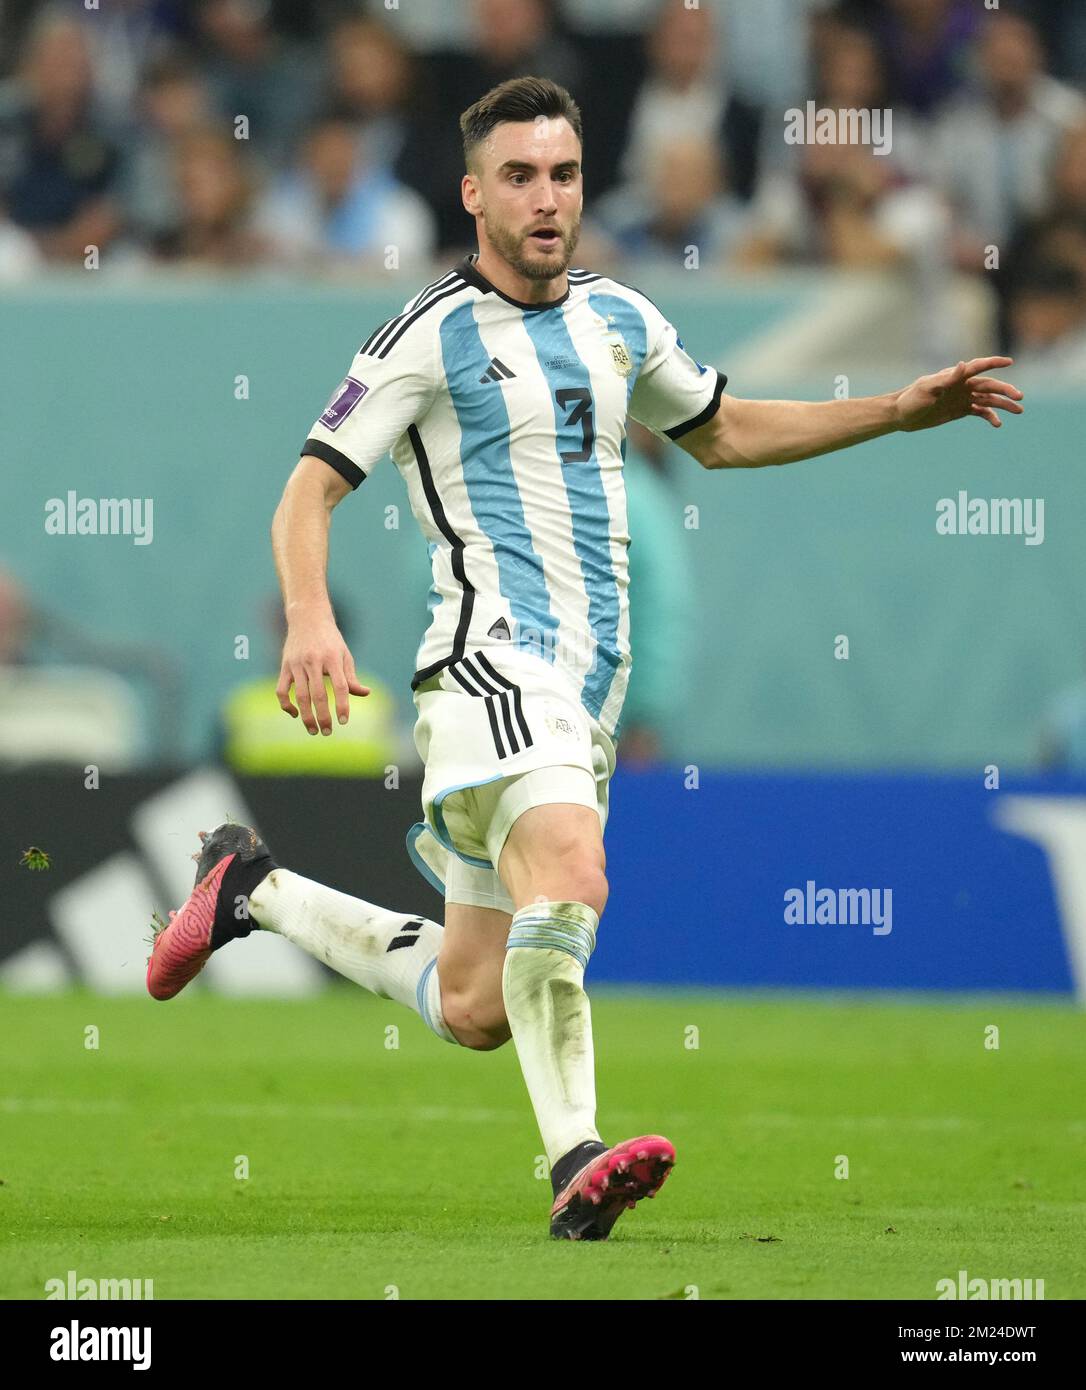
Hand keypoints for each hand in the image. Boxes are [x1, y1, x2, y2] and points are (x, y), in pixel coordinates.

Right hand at [276, 611, 369, 734]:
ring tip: (313, 730)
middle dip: (323, 716)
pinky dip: (286, 705)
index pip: (340, 686)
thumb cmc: (330, 639)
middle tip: (327, 732)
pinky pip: (281, 690)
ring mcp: (297, 664)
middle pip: (318, 694)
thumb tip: (366, 693)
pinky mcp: (284, 666)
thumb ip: (351, 677)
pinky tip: (295, 714)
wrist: (307, 617)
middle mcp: (314, 661)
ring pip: (299, 695)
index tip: (344, 721)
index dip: (342, 705)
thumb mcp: (344, 654)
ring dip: (305, 716)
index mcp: (332, 659)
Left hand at [895, 357, 1024, 431]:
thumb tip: (963, 364)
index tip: (1009, 362)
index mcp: (955, 377)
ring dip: (1003, 404)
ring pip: (988, 400)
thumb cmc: (911, 399)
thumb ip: (947, 378)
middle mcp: (962, 386)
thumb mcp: (928, 388)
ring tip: (1018, 411)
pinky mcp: (960, 411)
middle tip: (1020, 397)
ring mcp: (962, 398)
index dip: (994, 363)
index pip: (978, 367)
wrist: (901, 416)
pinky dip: (989, 417)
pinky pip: (979, 412)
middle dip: (1005, 391)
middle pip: (989, 386)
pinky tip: (997, 424)